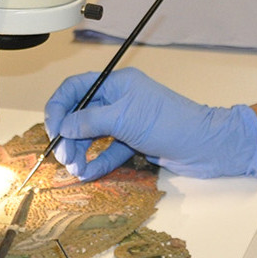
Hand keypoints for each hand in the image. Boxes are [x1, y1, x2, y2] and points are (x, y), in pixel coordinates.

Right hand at [44, 68, 256, 180]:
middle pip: (82, 114)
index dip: (59, 106)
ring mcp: (127, 122)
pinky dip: (97, 162)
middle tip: (63, 156)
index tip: (51, 128)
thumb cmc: (169, 122)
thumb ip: (90, 121)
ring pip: (93, 136)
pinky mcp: (135, 142)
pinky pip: (108, 151)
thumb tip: (63, 126)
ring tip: (76, 169)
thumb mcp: (125, 118)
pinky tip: (88, 173)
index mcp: (116, 83)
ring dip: (80, 152)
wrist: (204, 145)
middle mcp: (119, 100)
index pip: (77, 88)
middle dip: (69, 135)